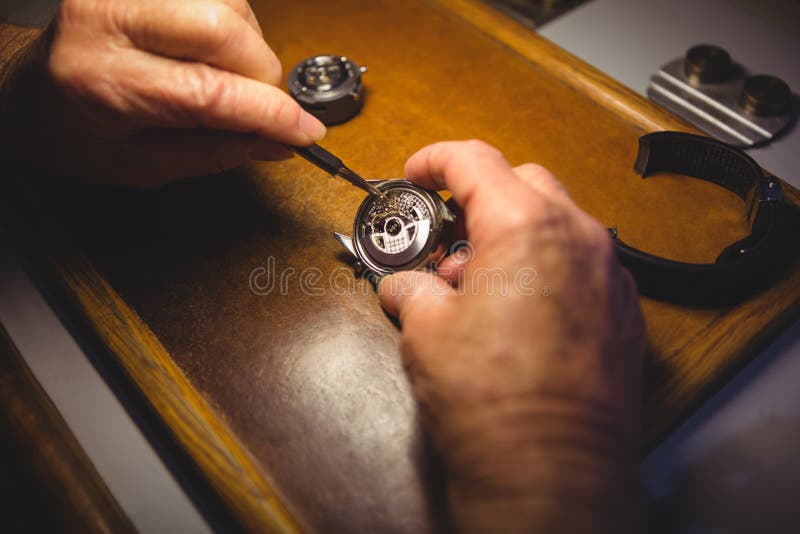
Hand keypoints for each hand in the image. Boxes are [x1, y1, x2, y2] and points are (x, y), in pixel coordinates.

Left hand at [0, 0, 324, 185]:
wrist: (21, 85)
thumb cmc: (68, 128)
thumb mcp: (138, 164)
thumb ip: (212, 153)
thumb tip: (277, 143)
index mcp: (100, 76)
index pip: (210, 91)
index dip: (271, 114)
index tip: (305, 134)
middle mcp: (108, 15)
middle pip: (226, 29)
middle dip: (262, 77)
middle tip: (260, 110)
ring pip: (231, 5)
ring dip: (248, 50)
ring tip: (224, 81)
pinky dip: (234, 27)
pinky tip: (212, 53)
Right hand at [379, 140, 645, 532]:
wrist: (552, 470)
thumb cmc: (497, 402)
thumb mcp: (427, 332)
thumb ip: (411, 291)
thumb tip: (404, 288)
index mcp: (527, 227)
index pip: (476, 160)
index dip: (435, 160)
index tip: (417, 173)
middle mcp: (580, 238)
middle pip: (523, 182)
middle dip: (478, 197)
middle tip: (444, 232)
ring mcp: (609, 274)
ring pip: (557, 222)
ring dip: (512, 234)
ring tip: (474, 282)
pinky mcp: (622, 311)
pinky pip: (581, 263)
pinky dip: (545, 266)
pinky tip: (516, 308)